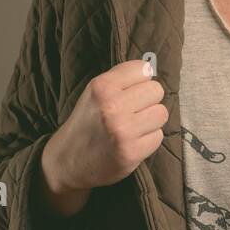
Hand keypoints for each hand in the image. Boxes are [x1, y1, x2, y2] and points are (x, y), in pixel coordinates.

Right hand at [42, 59, 168, 196]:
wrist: (69, 161)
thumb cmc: (87, 123)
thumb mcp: (94, 92)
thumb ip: (120, 79)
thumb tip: (150, 69)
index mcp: (102, 86)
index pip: (143, 69)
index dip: (140, 82)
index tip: (130, 93)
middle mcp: (112, 105)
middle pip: (156, 90)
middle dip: (148, 101)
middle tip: (132, 113)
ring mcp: (123, 129)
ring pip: (161, 113)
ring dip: (151, 121)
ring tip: (133, 128)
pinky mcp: (132, 151)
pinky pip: (158, 136)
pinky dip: (148, 140)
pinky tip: (132, 142)